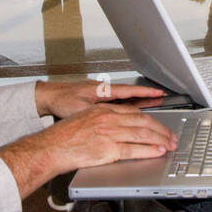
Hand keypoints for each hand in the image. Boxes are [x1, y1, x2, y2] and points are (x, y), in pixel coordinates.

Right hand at [0, 103, 178, 195]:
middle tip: (172, 136)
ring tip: (170, 145)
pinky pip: (134, 149)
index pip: (134, 113)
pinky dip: (149, 151)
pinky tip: (157, 152)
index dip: (151, 120)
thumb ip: (103, 121)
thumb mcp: (85, 119)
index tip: (160, 125)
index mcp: (103, 110)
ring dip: (160, 140)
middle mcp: (108, 119)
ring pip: (142, 134)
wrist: (50, 147)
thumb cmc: (63, 137)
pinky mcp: (108, 149)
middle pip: (143, 122)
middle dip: (161, 130)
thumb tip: (118, 128)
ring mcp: (109, 133)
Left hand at [36, 79, 164, 117]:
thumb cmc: (62, 101)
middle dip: (147, 95)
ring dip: (139, 99)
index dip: (145, 92)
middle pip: (131, 92)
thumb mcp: (79, 109)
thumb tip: (110, 121)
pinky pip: (118, 101)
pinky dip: (128, 104)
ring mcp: (102, 94)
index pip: (128, 90)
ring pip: (125, 97)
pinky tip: (134, 110)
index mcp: (102, 90)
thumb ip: (96, 115)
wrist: (49, 96)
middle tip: (162, 97)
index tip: (159, 93)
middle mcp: (105, 90)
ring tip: (155, 101)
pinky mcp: (98, 99)